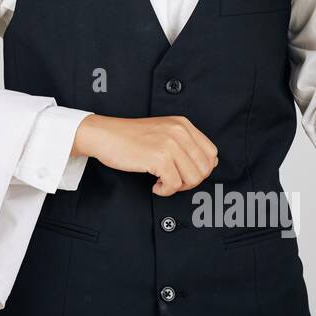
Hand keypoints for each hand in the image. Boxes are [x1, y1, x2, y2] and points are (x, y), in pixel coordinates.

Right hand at [72, 114, 218, 196]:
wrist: (104, 135)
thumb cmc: (130, 138)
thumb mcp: (163, 132)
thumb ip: (186, 144)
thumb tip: (210, 164)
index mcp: (183, 124)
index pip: (211, 153)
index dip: (201, 169)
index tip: (184, 173)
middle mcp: (179, 131)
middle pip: (204, 168)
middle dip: (190, 182)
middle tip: (172, 181)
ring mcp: (169, 144)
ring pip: (192, 179)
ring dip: (177, 187)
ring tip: (162, 182)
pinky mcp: (159, 158)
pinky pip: (174, 185)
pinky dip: (165, 191)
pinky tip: (154, 185)